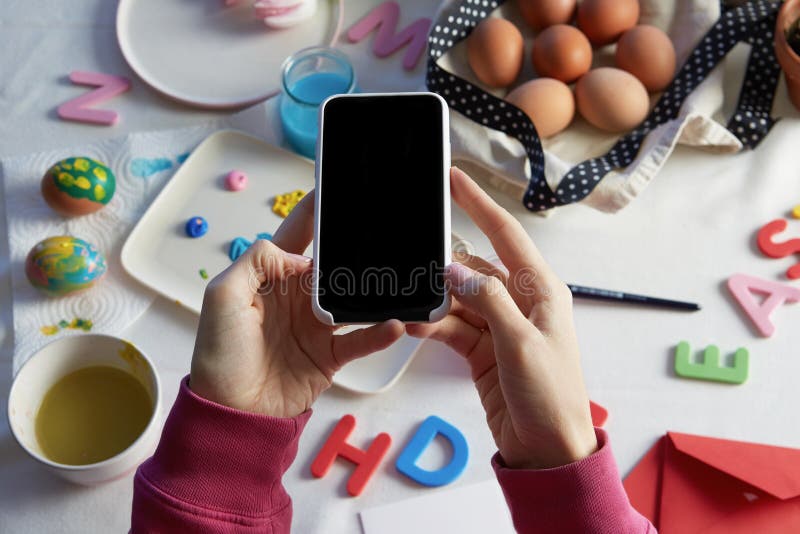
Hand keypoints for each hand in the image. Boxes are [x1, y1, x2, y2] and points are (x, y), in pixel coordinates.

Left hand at [189, 192, 403, 417]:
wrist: (232, 412)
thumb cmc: (221, 354)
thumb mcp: (223, 296)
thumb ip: (256, 261)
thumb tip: (300, 256)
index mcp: (269, 279)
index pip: (296, 237)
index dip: (314, 214)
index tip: (335, 188)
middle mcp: (296, 298)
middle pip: (331, 265)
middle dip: (353, 248)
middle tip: (381, 229)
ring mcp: (316, 327)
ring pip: (352, 299)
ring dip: (372, 290)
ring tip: (395, 276)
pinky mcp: (330, 356)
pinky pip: (361, 340)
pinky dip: (380, 333)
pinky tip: (394, 323)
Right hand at [407, 168, 596, 468]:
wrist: (546, 449)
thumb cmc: (550, 395)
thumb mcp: (520, 343)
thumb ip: (488, 301)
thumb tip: (454, 270)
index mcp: (542, 291)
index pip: (507, 235)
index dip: (479, 204)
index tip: (454, 178)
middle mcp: (520, 302)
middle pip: (474, 268)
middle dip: (444, 266)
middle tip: (411, 258)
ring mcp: (498, 326)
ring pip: (458, 298)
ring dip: (435, 300)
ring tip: (410, 300)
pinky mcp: (481, 349)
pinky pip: (452, 325)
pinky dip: (434, 324)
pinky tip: (416, 324)